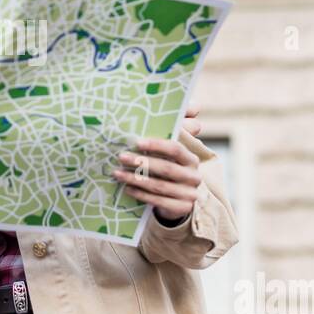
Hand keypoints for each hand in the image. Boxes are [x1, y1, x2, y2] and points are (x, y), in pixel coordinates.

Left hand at [112, 102, 202, 222]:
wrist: (178, 199)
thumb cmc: (169, 168)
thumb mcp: (171, 150)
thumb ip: (180, 128)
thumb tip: (195, 105)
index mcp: (191, 158)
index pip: (176, 149)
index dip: (156, 145)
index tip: (136, 142)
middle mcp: (194, 176)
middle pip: (167, 169)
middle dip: (142, 162)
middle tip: (121, 157)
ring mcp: (189, 194)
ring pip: (160, 186)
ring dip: (136, 179)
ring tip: (117, 173)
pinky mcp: (182, 208)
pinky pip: (159, 201)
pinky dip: (141, 195)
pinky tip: (127, 189)